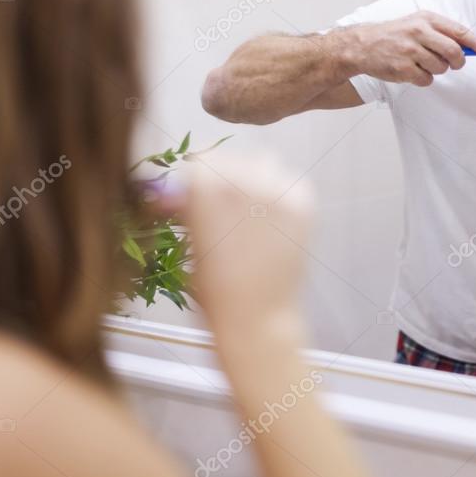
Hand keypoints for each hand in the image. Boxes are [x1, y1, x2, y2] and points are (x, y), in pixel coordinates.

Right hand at [163, 150, 312, 337]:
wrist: (255, 317)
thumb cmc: (213, 288)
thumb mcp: (188, 240)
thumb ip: (183, 207)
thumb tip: (171, 189)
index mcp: (205, 189)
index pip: (198, 161)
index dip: (193, 178)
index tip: (190, 192)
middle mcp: (243, 181)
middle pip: (229, 159)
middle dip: (221, 178)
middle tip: (218, 204)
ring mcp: (278, 190)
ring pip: (263, 162)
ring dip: (252, 177)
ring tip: (247, 209)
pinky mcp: (304, 204)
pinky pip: (290, 181)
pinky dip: (280, 191)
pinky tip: (271, 217)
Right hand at [348, 10, 475, 86]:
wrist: (363, 45)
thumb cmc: (395, 35)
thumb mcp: (417, 24)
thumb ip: (442, 33)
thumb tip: (471, 48)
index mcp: (426, 19)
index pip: (459, 31)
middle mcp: (419, 32)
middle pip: (454, 52)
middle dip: (458, 61)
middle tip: (453, 63)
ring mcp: (410, 51)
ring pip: (441, 68)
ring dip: (436, 70)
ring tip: (421, 63)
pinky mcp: (403, 68)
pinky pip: (427, 80)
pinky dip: (423, 79)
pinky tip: (411, 70)